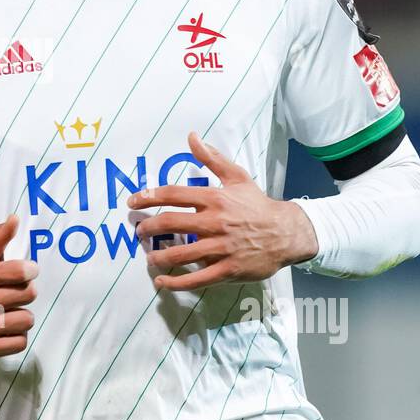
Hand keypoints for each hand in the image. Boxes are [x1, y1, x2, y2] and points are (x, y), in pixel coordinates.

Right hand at [0, 214, 37, 359]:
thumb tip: (15, 219)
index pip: (17, 271)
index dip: (30, 270)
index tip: (30, 271)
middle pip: (26, 295)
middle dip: (27, 292)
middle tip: (19, 293)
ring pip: (25, 320)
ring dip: (24, 316)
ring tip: (12, 312)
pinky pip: (19, 342)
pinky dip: (18, 335)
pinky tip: (7, 328)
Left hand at [128, 131, 318, 290]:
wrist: (286, 233)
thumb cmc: (258, 204)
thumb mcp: (237, 177)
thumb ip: (212, 158)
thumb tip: (192, 137)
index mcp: (214, 198)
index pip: (173, 194)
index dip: (148, 197)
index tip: (133, 202)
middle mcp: (214, 222)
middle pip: (171, 223)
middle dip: (148, 228)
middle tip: (139, 232)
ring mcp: (221, 248)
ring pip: (181, 254)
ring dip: (158, 256)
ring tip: (149, 257)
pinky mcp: (227, 269)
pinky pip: (197, 279)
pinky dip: (176, 282)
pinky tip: (161, 282)